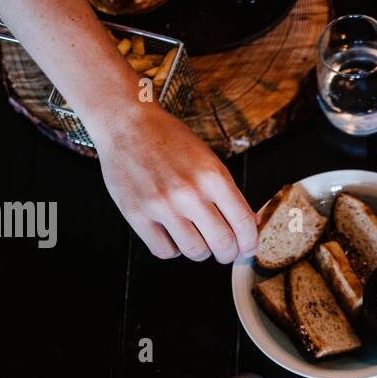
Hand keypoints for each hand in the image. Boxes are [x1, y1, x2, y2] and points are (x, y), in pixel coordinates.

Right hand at [91, 103, 257, 263]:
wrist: (127, 124)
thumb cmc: (170, 141)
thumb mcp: (208, 160)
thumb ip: (229, 194)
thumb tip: (250, 225)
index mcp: (212, 176)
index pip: (243, 223)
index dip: (249, 243)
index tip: (247, 248)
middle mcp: (189, 193)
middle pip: (222, 244)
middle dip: (228, 253)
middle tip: (224, 250)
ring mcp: (161, 205)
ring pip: (195, 252)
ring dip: (200, 251)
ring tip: (195, 237)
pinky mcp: (137, 214)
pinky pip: (164, 251)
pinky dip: (172, 249)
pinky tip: (172, 235)